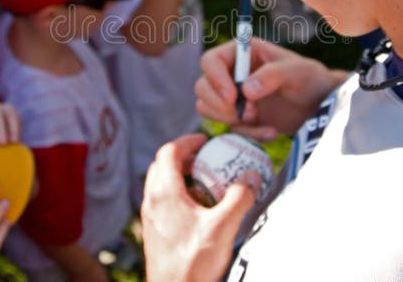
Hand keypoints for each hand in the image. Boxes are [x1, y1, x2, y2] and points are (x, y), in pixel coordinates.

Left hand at [142, 134, 259, 281]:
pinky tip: (200, 210)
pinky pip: (162, 201)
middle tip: (207, 158)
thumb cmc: (194, 262)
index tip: (207, 141)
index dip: (188, 141)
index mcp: (164, 192)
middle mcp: (151, 201)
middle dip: (184, 156)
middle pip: (162, 164)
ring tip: (206, 183)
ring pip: (160, 183)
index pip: (169, 151)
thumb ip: (240, 197)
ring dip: (181, 176)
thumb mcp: (224, 227)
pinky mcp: (154, 232)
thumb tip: (252, 176)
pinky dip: (178, 194)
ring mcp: (150, 217)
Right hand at [195, 40, 348, 140]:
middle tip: (245, 113)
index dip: (215, 78)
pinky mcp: (238, 117)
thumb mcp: (297, 72)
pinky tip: (271, 132)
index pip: (210, 60)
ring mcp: (232, 96)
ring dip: (230, 120)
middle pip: (202, 87)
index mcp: (242, 53)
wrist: (320, 106)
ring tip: (259, 120)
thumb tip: (245, 90)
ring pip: (207, 108)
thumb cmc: (310, 79)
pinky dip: (246, 134)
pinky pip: (228, 129)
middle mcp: (231, 73)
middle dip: (219, 104)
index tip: (232, 96)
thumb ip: (272, 75)